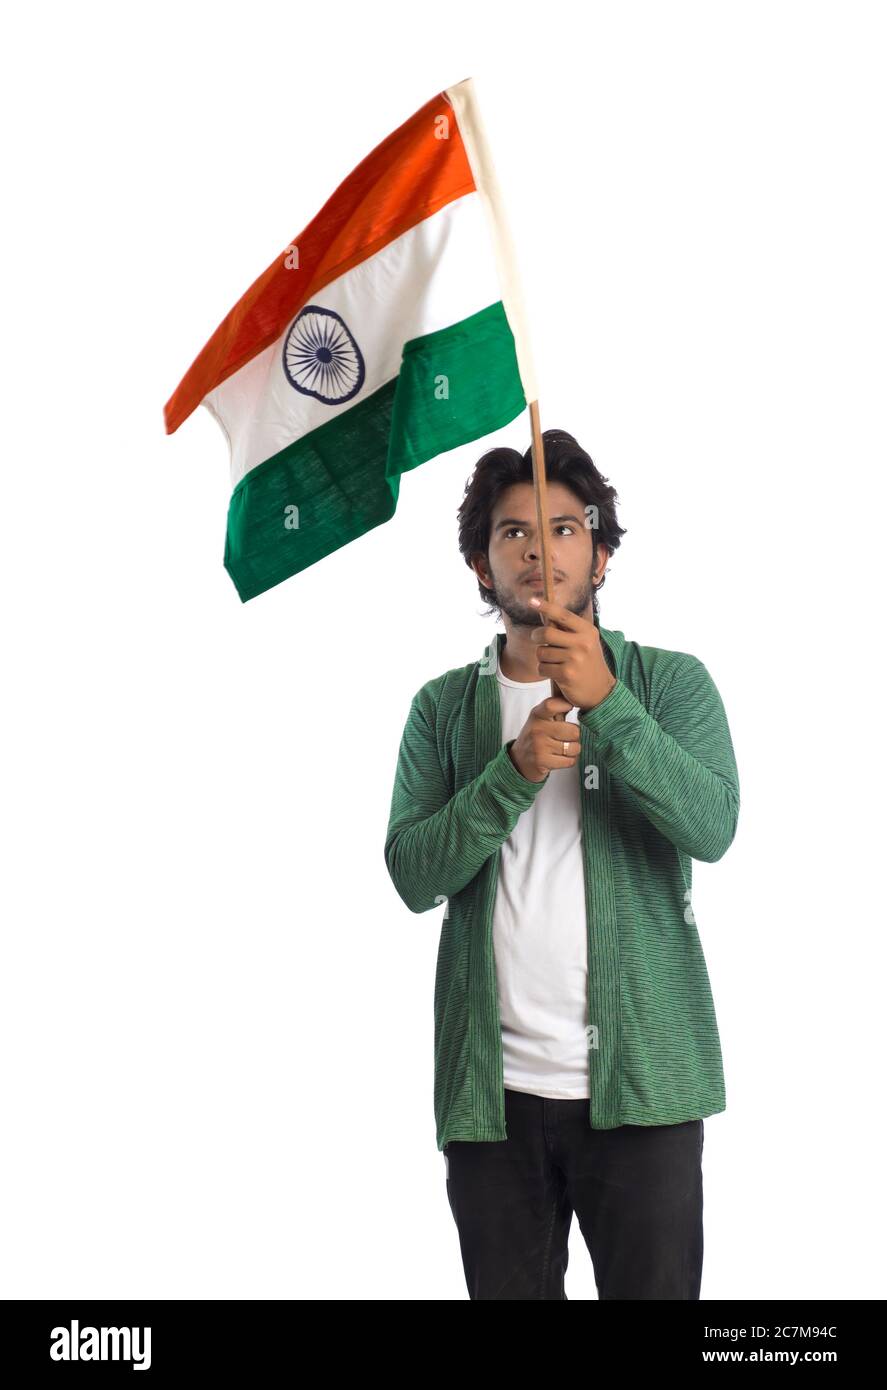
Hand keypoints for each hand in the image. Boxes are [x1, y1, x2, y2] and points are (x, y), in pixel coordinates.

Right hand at [508, 696, 581, 781]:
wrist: (519, 760)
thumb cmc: (536, 736)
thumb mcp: (541, 718)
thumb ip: (557, 707)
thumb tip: (575, 697)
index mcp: (537, 714)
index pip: (552, 704)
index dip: (566, 705)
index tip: (569, 708)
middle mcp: (537, 729)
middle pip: (574, 731)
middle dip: (575, 736)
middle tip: (567, 737)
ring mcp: (539, 746)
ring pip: (574, 748)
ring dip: (573, 750)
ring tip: (564, 748)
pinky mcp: (542, 762)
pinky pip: (570, 761)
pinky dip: (569, 761)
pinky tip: (561, 758)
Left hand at [528, 596, 616, 711]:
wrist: (601, 690)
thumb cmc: (588, 662)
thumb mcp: (586, 642)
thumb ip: (569, 630)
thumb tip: (546, 616)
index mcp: (587, 631)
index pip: (563, 615)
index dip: (546, 607)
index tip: (532, 600)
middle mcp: (582, 643)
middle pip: (546, 633)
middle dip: (536, 636)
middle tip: (537, 639)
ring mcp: (574, 659)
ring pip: (541, 652)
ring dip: (542, 658)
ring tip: (553, 662)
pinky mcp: (566, 674)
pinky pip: (542, 667)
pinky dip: (544, 670)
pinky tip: (555, 673)